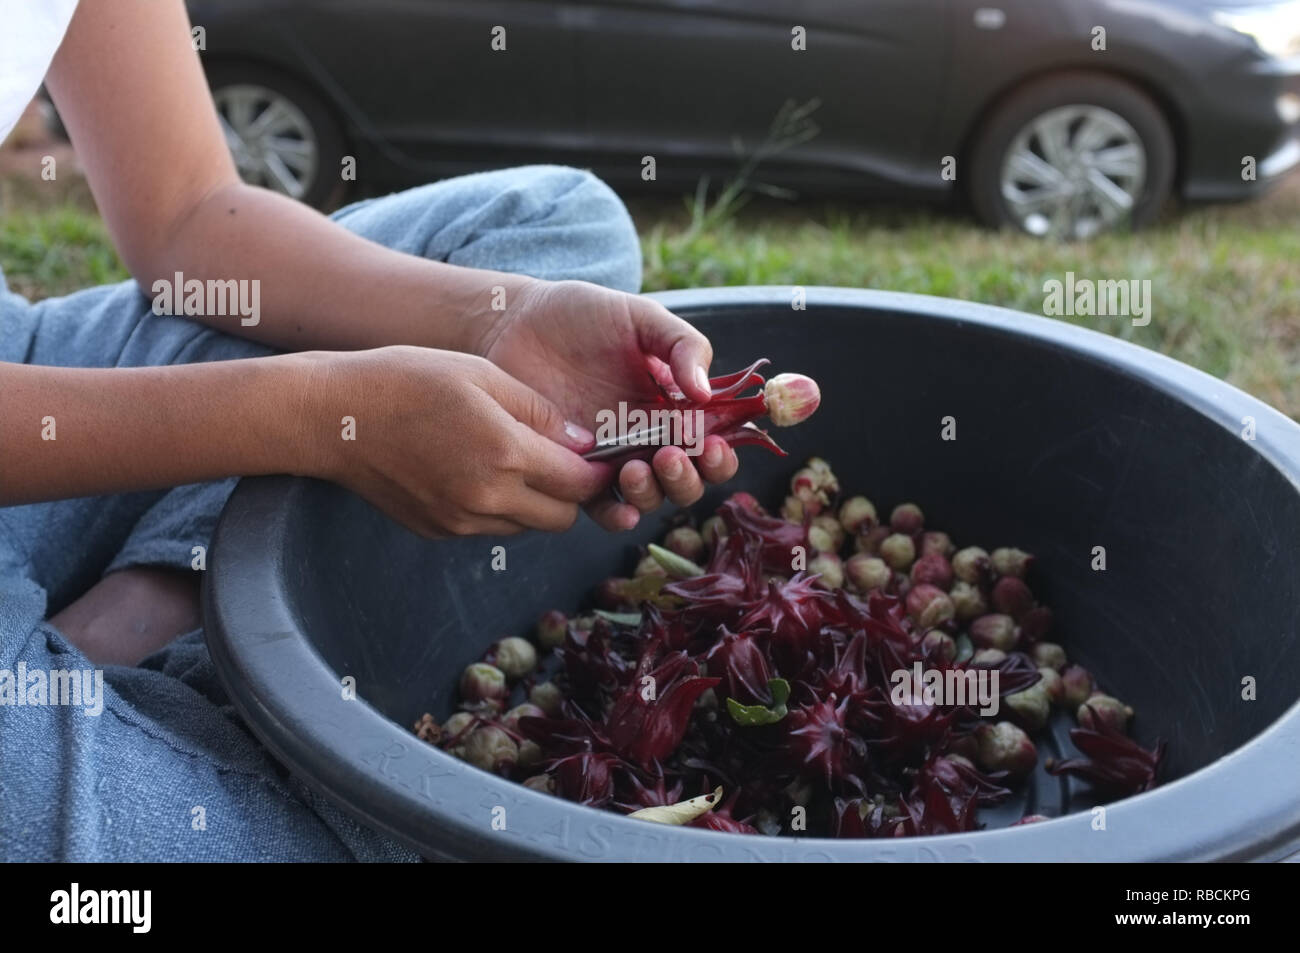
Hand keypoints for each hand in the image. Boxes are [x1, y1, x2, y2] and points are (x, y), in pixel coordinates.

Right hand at [308, 347, 606, 536]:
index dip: (597, 471)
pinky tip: (476, 470)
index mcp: (505, 454)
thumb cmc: (408, 381)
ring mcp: (460, 521)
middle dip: (569, 492)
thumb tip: (585, 442)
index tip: (597, 455)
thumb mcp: (483, 375)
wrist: (335, 418)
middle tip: (557, 458)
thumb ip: (540, 412)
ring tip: (512, 460)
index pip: (581, 483)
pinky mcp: (439, 531)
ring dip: (534, 502)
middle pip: (562, 517)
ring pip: (527, 526)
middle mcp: (487, 498)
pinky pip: (490, 527)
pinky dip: (498, 507)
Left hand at [473, 279, 739, 530]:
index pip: (712, 445)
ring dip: (651, 493)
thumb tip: (705, 393)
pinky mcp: (573, 471)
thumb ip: (683, 345)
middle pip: (686, 481)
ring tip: (633, 469)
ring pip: (648, 497)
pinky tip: (620, 511)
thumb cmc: (582, 315)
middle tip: (670, 456)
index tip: (711, 445)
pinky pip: (601, 507)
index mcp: (673, 408)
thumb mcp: (642, 316)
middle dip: (686, 478)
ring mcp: (612, 459)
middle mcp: (649, 440)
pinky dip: (616, 516)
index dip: (720, 455)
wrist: (517, 322)